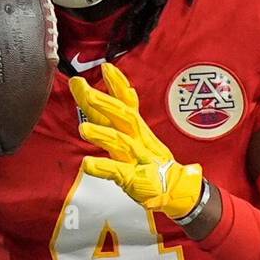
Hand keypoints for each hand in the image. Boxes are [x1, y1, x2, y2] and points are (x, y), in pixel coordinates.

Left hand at [71, 63, 203, 219]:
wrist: (177, 192)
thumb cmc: (151, 167)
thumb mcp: (132, 140)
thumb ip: (112, 123)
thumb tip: (92, 100)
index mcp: (138, 131)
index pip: (127, 103)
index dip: (118, 85)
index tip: (106, 67)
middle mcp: (139, 140)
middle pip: (123, 116)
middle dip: (103, 102)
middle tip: (83, 88)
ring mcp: (139, 159)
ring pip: (120, 142)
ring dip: (102, 134)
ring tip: (83, 129)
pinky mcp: (136, 179)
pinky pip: (119, 172)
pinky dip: (103, 167)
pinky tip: (88, 164)